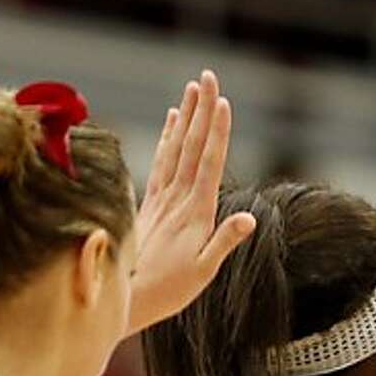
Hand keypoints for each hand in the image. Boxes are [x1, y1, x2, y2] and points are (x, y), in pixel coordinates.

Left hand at [127, 70, 256, 333]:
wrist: (125, 298)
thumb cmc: (169, 290)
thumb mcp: (204, 272)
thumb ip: (224, 241)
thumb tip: (250, 219)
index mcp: (195, 212)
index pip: (209, 162)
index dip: (217, 131)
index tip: (223, 102)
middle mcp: (177, 199)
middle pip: (192, 146)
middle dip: (202, 110)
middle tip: (208, 77)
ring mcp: (162, 199)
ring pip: (175, 148)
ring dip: (185, 117)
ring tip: (192, 89)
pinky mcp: (151, 204)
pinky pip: (161, 162)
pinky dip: (167, 138)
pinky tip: (171, 121)